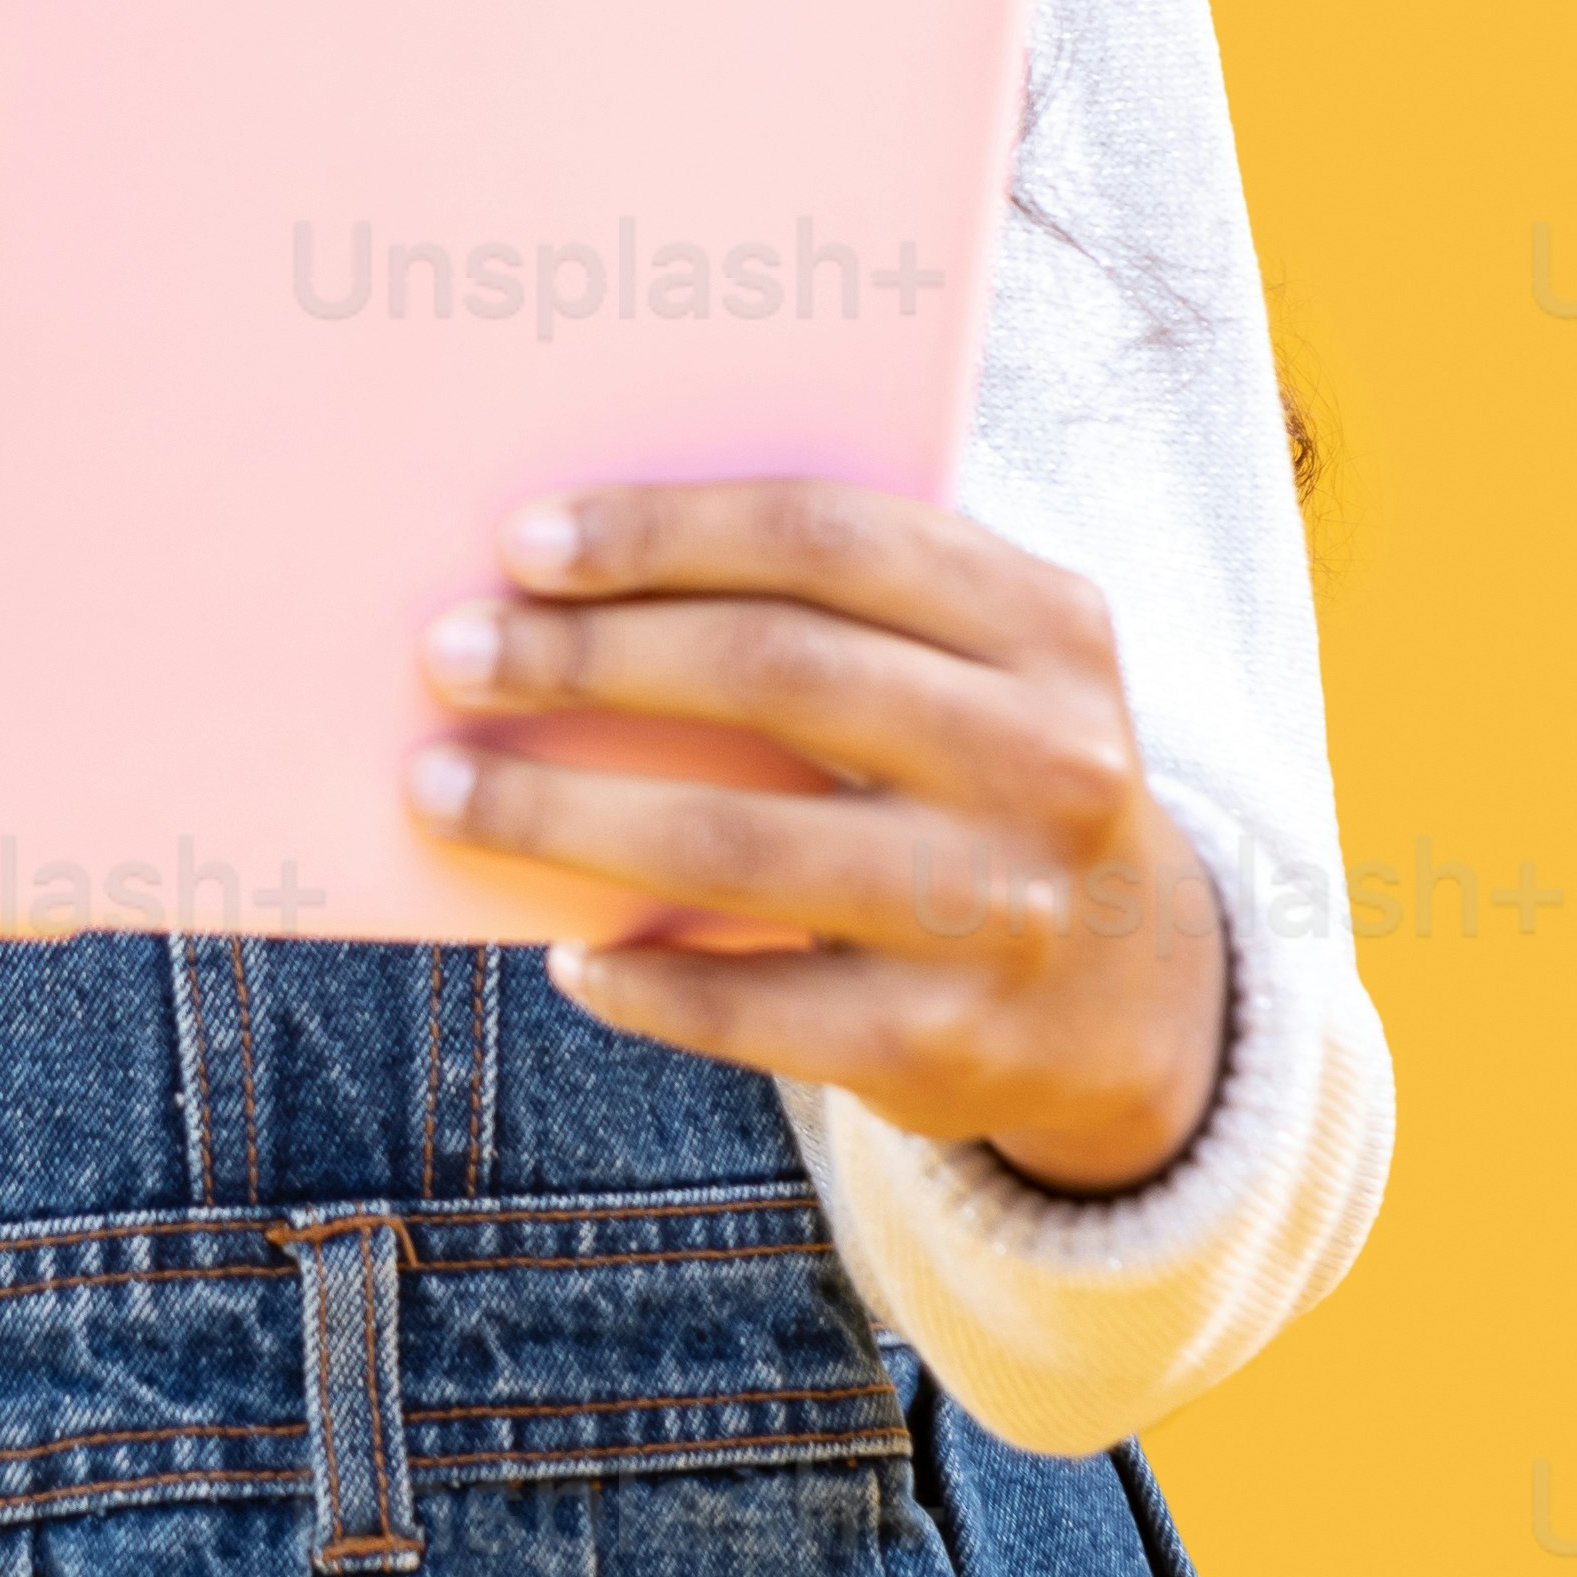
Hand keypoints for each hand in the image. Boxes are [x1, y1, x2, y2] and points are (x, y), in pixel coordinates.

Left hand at [402, 483, 1233, 1195]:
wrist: (1134, 999)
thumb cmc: (982, 781)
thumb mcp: (977, 671)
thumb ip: (836, 609)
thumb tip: (571, 579)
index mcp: (1046, 626)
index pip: (831, 538)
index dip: (664, 533)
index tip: (522, 544)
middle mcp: (1045, 759)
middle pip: (775, 672)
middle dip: (586, 659)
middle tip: (450, 653)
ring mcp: (1003, 909)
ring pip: (737, 844)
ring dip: (559, 813)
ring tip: (441, 793)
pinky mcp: (947, 1043)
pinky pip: (751, 1006)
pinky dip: (641, 977)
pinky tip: (563, 951)